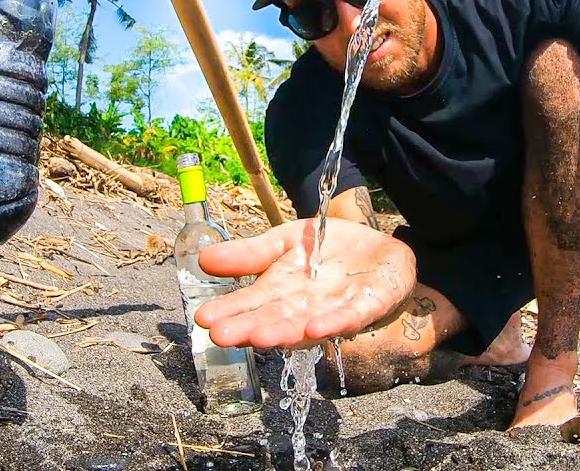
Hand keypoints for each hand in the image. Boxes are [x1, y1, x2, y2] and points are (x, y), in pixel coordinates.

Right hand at [193, 217, 416, 349]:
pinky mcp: (368, 305)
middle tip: (222, 337)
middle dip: (250, 330)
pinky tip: (316, 328)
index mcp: (280, 293)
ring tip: (261, 337)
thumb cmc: (327, 251)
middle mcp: (303, 309)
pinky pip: (350, 317)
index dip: (230, 313)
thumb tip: (203, 258)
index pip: (251, 305)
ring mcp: (334, 311)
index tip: (204, 319)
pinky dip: (333, 323)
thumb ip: (251, 254)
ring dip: (285, 333)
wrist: (376, 247)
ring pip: (307, 327)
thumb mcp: (285, 242)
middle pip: (274, 322)